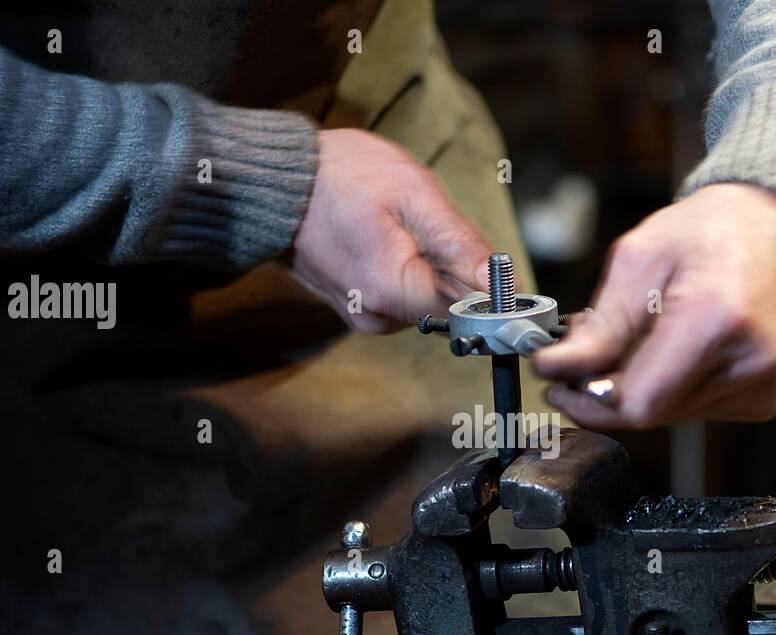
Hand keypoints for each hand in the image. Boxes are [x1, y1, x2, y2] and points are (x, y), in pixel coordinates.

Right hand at [289, 129, 491, 333]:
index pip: (469, 310)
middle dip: (454, 268)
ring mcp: (364, 315)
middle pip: (448, 306)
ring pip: (426, 300)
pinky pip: (401, 295)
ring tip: (399, 224)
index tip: (487, 257)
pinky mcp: (357, 306)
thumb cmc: (339, 176)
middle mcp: (378, 317)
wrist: (273, 183)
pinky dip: (407, 269)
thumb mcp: (412, 193)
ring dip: (430, 266)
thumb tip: (502, 282)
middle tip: (429, 222)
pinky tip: (386, 236)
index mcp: (393, 292)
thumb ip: (460, 242)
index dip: (489, 286)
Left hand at [532, 183, 775, 426]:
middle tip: (591, 350)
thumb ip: (600, 326)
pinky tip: (676, 348)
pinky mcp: (764, 398)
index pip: (639, 403)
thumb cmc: (710, 232)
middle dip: (608, 388)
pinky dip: (673, 386)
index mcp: (715, 320)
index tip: (558, 382)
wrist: (775, 226)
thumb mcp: (639, 260)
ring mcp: (761, 385)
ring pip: (669, 415)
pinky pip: (695, 410)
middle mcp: (747, 361)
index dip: (589, 399)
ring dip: (641, 385)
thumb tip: (556, 369)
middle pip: (650, 413)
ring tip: (642, 337)